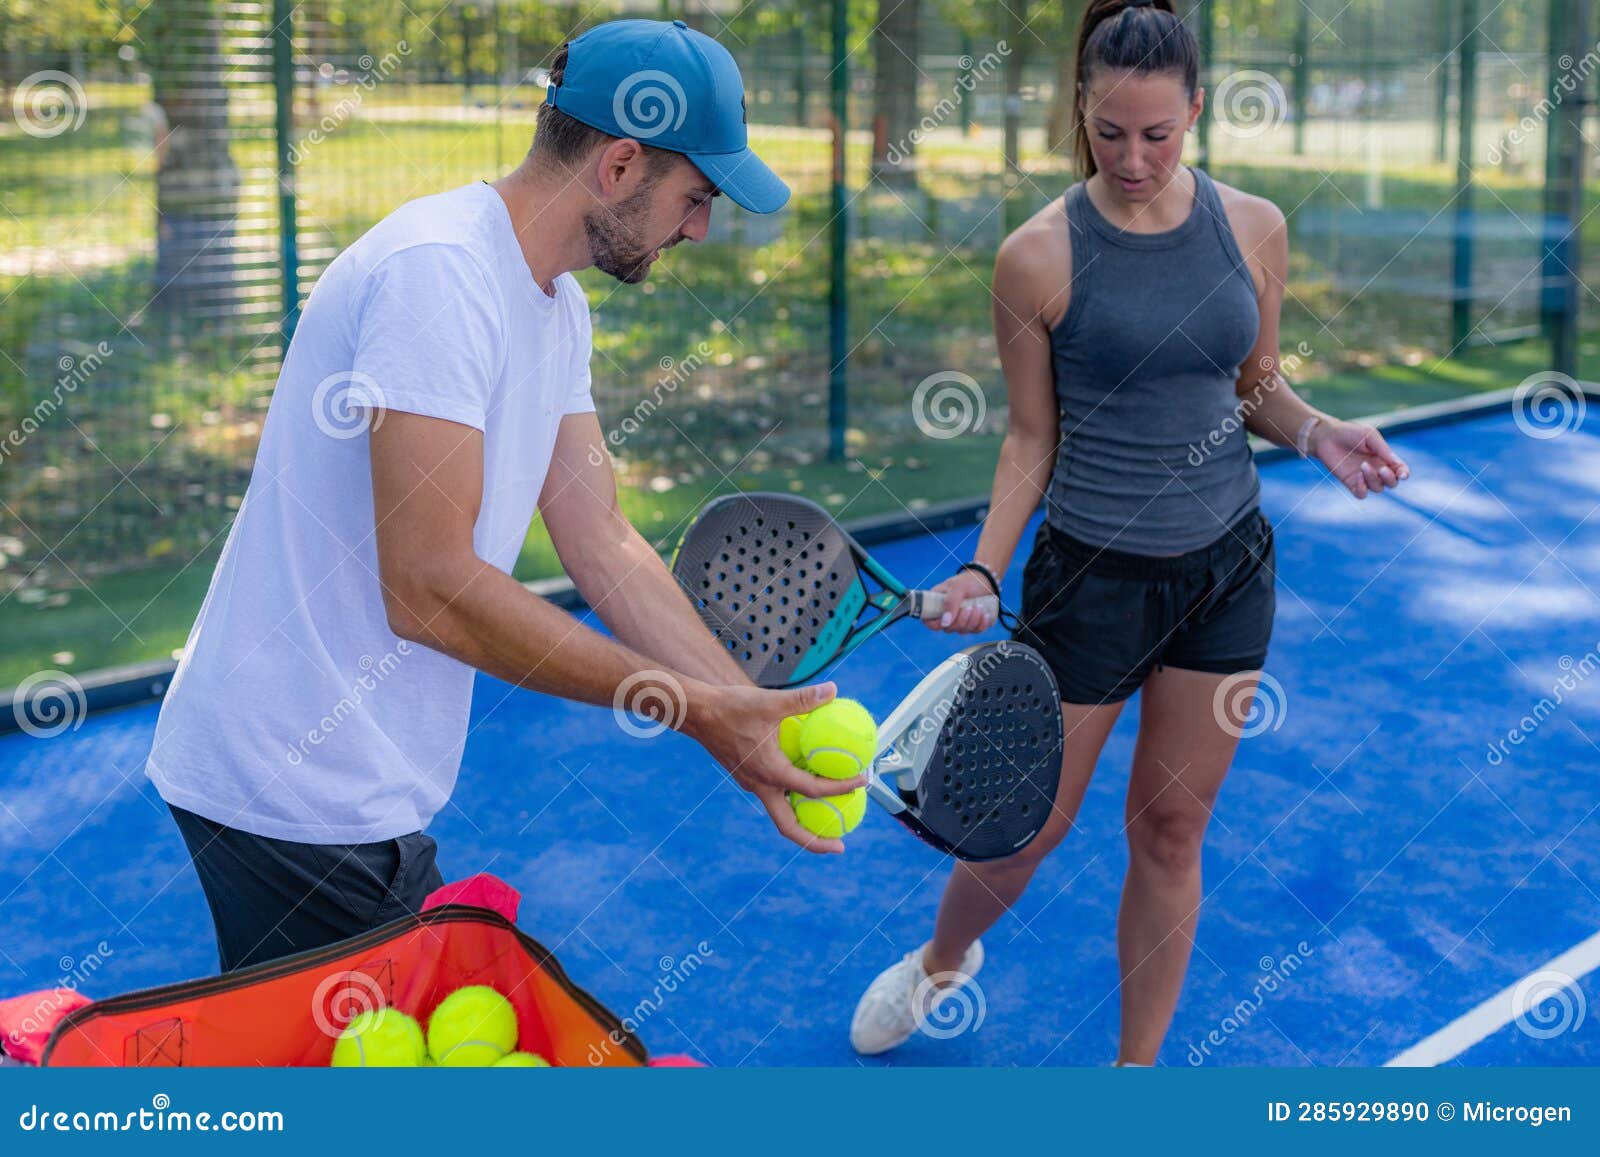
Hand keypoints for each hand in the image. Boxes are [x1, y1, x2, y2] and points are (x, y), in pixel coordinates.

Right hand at [681, 680, 866, 853]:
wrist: (697, 713)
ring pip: (780, 814)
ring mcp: (752, 784)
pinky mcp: (747, 776)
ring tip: (827, 823)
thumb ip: (803, 699)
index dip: (841, 788)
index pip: (813, 790)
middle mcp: (760, 786)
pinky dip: (792, 799)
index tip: (862, 782)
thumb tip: (832, 690)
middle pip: (789, 827)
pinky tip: (805, 784)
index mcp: (770, 773)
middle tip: (840, 846)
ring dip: (803, 823)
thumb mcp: (770, 701)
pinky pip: (773, 796)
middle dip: (815, 841)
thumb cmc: (730, 708)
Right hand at [923, 570, 998, 633]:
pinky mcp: (972, 623)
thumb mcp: (958, 587)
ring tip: (980, 607)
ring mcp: (959, 620)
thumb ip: (951, 603)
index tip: (947, 619)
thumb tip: (945, 623)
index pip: (929, 622)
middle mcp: (946, 614)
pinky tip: (985, 614)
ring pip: (962, 631)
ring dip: (972, 621)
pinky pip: (975, 631)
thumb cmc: (968, 581)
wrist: (985, 580)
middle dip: (961, 621)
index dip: (935, 625)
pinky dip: (981, 625)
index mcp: (937, 604)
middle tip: (969, 607)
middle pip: (948, 629)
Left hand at [1310, 418, 1409, 497]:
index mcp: (1384, 457)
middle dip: (1390, 479)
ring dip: (1373, 479)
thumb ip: (1383, 449)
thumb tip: (1397, 464)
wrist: (1326, 437)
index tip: (1402, 474)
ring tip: (1363, 466)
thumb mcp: (1369, 436)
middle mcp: (1376, 469)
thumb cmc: (1350, 433)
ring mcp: (1363, 477)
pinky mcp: (1350, 482)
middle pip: (1392, 483)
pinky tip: (1358, 477)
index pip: (1399, 470)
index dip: (1404, 474)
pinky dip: (1363, 489)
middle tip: (1381, 469)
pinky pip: (1361, 494)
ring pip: (1378, 488)